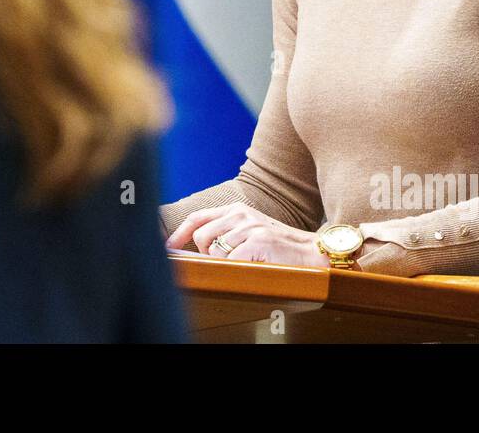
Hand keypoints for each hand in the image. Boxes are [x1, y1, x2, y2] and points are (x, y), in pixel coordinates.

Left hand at [165, 203, 329, 267]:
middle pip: (201, 236)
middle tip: (224, 261)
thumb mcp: (249, 231)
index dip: (179, 233)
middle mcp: (240, 214)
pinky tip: (249, 267)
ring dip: (222, 263)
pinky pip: (230, 260)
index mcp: (235, 210)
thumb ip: (226, 233)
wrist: (309, 252)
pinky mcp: (258, 242)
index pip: (198, 217)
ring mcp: (249, 227)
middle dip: (206, 254)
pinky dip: (234, 269)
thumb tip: (196, 248)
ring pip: (214, 250)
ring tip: (242, 263)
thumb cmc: (277, 246)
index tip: (168, 247)